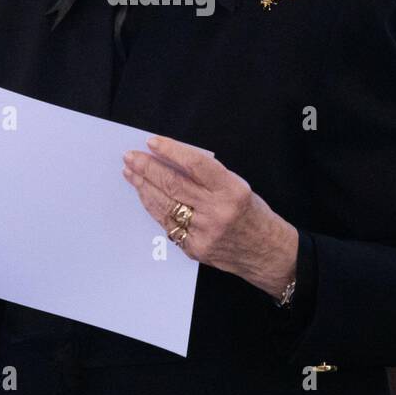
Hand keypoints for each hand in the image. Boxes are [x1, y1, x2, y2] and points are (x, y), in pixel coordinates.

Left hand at [121, 136, 297, 298]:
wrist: (265, 252)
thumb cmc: (251, 213)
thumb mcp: (238, 186)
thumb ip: (207, 175)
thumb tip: (171, 160)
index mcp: (231, 190)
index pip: (195, 165)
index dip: (171, 151)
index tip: (152, 142)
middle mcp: (217, 211)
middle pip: (173, 184)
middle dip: (147, 168)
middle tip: (130, 156)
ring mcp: (203, 232)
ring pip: (165, 205)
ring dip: (143, 186)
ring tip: (130, 173)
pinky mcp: (194, 248)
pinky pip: (167, 223)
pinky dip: (153, 206)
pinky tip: (144, 194)